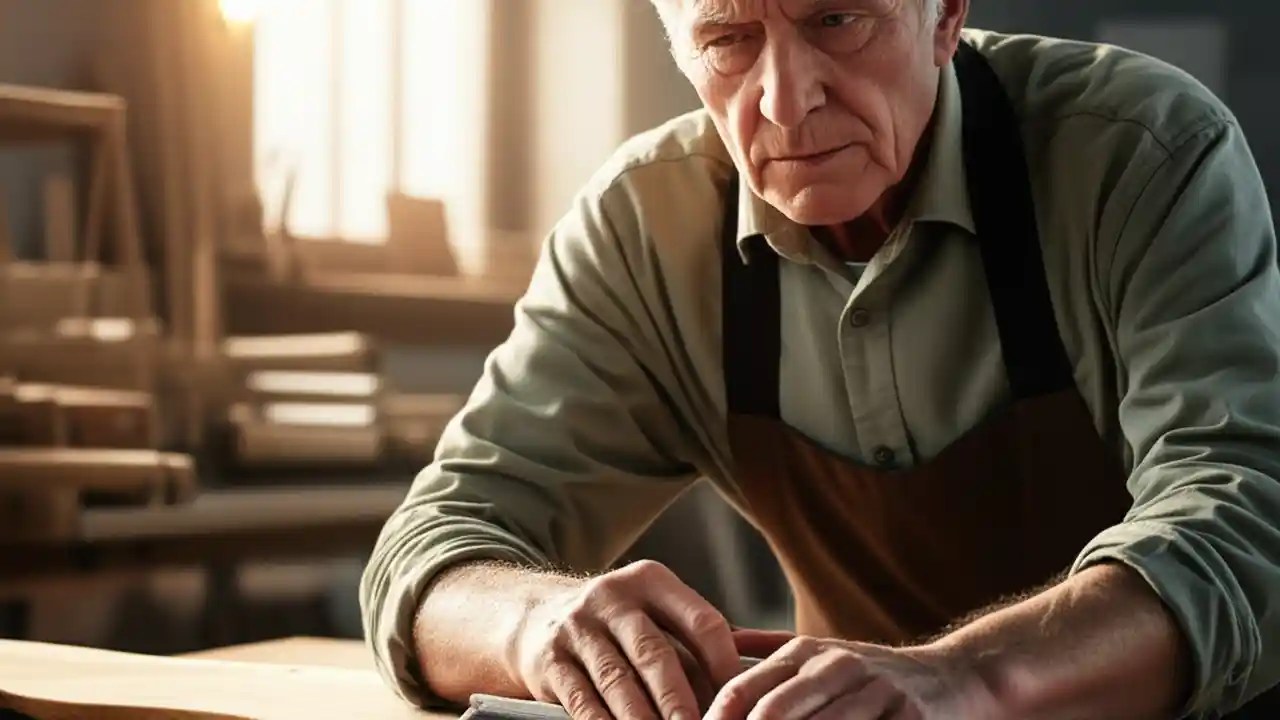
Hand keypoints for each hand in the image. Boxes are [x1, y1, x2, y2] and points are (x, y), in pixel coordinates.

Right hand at [512, 560, 740, 719]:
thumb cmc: (621, 625)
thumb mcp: (659, 614)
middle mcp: (613, 598)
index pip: (701, 621)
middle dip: (681, 701)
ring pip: (618, 682)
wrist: (536, 616)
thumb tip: (769, 669)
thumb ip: (705, 642)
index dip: (725, 664)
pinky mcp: (550, 660)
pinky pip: (583, 701)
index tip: (741, 701)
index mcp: (652, 581)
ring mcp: (578, 628)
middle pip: (656, 654)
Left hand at [706, 636, 1002, 719]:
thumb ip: (764, 653)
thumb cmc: (870, 676)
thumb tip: (709, 647)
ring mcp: (872, 691)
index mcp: (805, 653)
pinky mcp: (905, 716)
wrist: (953, 678)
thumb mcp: (819, 656)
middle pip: (772, 712)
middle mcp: (835, 666)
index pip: (743, 689)